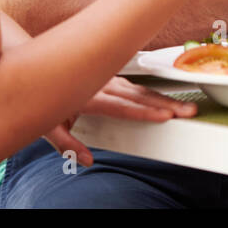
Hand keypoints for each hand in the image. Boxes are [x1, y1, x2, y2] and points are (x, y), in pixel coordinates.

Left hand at [41, 77, 196, 166]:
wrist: (39, 68)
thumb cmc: (43, 97)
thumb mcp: (47, 126)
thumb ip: (67, 144)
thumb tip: (87, 160)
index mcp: (89, 96)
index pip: (122, 107)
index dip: (145, 112)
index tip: (166, 116)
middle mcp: (103, 84)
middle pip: (140, 96)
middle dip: (167, 104)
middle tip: (187, 111)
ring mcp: (109, 78)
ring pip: (142, 88)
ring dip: (164, 98)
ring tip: (184, 106)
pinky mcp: (113, 77)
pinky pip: (137, 84)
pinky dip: (154, 91)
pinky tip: (167, 97)